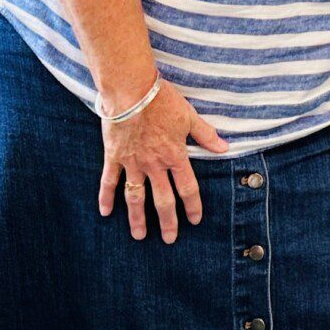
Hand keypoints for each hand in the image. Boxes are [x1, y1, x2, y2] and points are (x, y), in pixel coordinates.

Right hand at [97, 78, 229, 241]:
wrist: (131, 90)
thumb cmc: (162, 100)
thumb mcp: (189, 116)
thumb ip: (206, 135)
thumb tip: (225, 147)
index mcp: (174, 156)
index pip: (187, 188)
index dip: (192, 206)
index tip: (194, 220)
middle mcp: (154, 165)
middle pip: (163, 200)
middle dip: (167, 221)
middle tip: (169, 240)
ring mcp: (132, 163)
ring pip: (135, 197)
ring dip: (138, 218)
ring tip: (139, 236)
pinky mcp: (113, 157)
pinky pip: (109, 181)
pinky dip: (106, 198)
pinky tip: (105, 213)